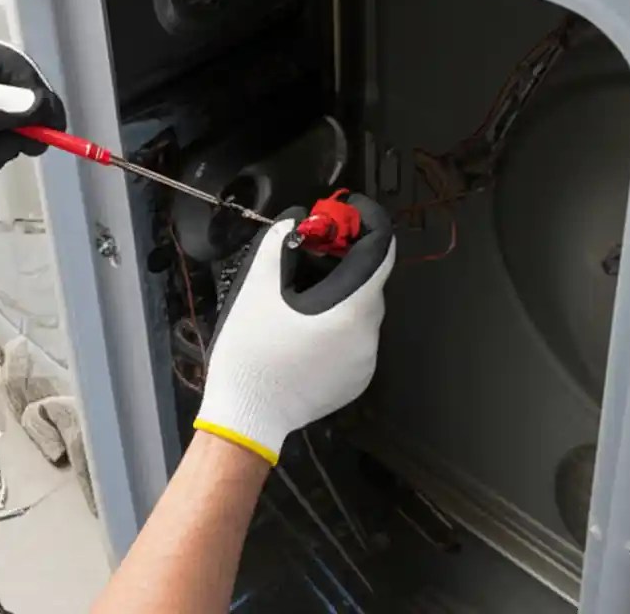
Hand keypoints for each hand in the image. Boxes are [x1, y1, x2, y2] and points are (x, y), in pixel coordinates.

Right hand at [193, 193, 395, 464]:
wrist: (246, 414)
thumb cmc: (251, 350)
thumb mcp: (256, 288)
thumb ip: (278, 244)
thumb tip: (295, 222)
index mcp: (352, 310)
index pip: (382, 252)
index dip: (367, 224)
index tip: (345, 215)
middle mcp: (369, 336)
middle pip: (370, 284)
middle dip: (345, 264)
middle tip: (310, 256)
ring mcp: (366, 363)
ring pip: (362, 314)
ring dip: (341, 298)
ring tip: (302, 299)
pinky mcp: (356, 382)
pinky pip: (355, 342)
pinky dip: (339, 329)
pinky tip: (306, 333)